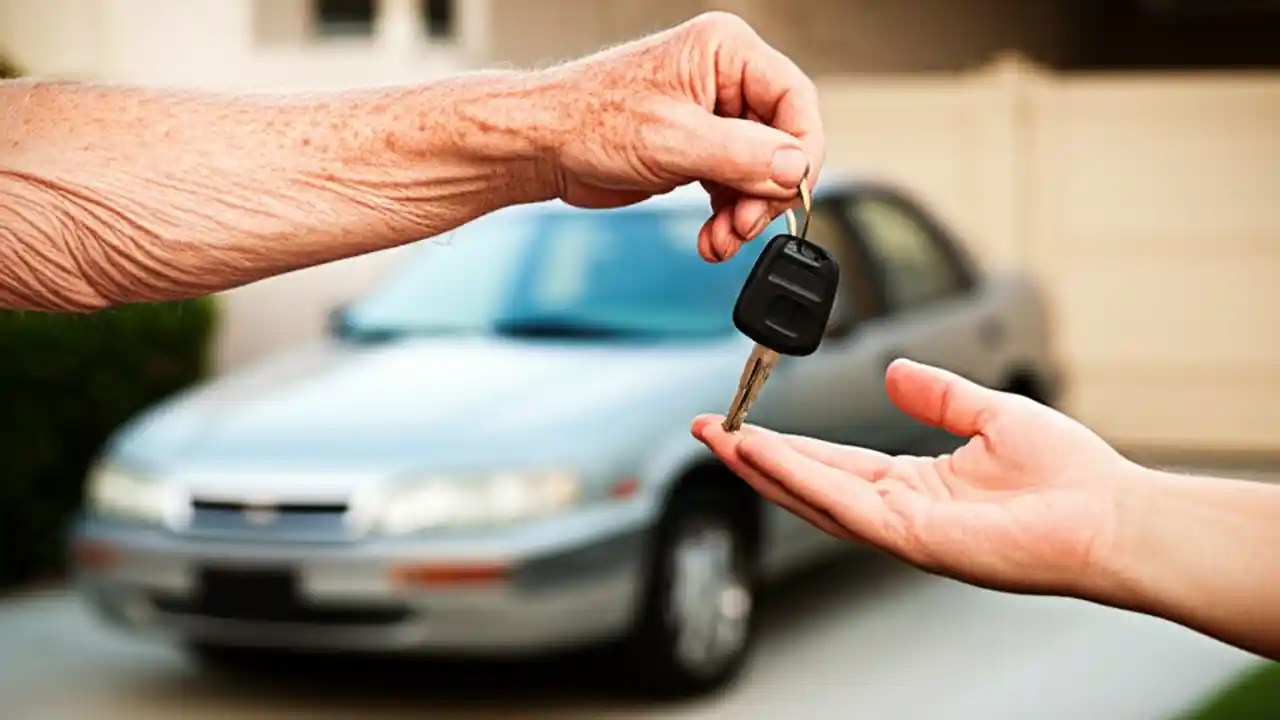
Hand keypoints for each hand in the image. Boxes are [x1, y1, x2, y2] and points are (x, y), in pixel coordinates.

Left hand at [534, 12, 823, 262]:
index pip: (795, 99)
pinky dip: (728, 216)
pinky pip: (735, 185)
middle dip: (765, 193)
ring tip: (722, 240)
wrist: (541, 147)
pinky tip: (713, 238)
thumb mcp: (674, 141)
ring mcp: (713, 114)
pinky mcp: (699, 147)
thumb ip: (742, 156)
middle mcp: (725, 77)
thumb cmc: (588, 122)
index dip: (801, 152)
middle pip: (782, 141)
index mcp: (725, 51)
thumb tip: (796, 169)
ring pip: (760, 170)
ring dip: (746, 213)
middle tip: (744, 226)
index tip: (789, 194)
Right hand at [692, 359, 1142, 595]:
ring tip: (721, 440)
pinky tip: (766, 454)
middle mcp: (900, 511)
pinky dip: (801, 478)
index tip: (746, 422)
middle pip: (810, 483)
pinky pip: (844, 505)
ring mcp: (903, 530)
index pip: (835, 462)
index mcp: (916, 484)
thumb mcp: (991, 413)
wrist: (1112, 514)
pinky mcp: (914, 539)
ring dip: (763, 468)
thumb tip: (893, 371)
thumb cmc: (1069, 475)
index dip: (787, 444)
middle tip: (708, 430)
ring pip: (815, 497)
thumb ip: (938, 394)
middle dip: (755, 458)